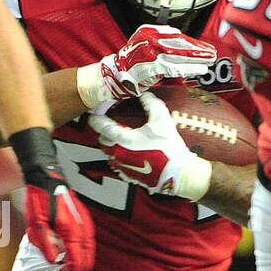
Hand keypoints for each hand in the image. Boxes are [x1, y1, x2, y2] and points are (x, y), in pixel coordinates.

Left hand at [9, 127, 94, 270]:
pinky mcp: (85, 218)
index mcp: (69, 229)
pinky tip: (73, 256)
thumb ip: (45, 242)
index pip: (76, 262)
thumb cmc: (39, 197)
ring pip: (91, 251)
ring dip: (82, 265)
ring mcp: (85, 222)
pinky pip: (89, 242)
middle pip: (87, 260)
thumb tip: (53, 260)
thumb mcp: (35, 222)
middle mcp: (81, 227)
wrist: (46, 174)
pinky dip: (84, 254)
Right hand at [77, 25, 216, 107]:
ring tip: (209, 62)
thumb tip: (181, 39)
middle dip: (198, 49)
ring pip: (180, 55)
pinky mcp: (153, 66)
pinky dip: (189, 69)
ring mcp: (151, 51)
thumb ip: (160, 42)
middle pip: (180, 44)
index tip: (204, 47)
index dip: (192, 42)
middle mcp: (150, 38)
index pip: (176, 36)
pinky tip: (200, 70)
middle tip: (212, 53)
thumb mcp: (144, 46)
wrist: (114, 75)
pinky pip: (176, 67)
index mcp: (148, 31)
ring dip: (197, 59)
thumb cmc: (131, 64)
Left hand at [90, 92, 212, 199]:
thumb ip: (151, 104)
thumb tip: (144, 94)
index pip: (102, 127)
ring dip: (112, 144)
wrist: (178, 174)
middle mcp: (118, 154)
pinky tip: (131, 152)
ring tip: (121, 138)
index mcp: (124, 140)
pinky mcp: (128, 175)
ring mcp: (122, 167)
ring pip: (109, 153)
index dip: (96, 120)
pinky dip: (120, 156)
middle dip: (104, 132)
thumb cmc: (169, 149)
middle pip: (103, 141)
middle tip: (109, 125)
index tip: (93, 115)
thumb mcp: (162, 120)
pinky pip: (118, 164)